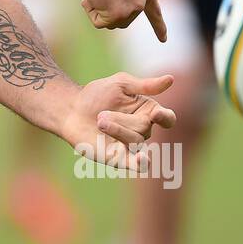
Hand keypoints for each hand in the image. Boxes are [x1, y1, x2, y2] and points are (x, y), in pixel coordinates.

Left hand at [52, 72, 176, 169]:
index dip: (165, 118)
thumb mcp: (120, 84)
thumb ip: (145, 85)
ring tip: (99, 122)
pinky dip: (141, 163)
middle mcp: (143, 130)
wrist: (71, 111)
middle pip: (145, 128)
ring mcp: (132, 146)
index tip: (156, 114)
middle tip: (101, 114)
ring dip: (116, 130)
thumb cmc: (96, 95)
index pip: (167, 118)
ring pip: (136, 142)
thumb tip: (171, 79)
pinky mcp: (120, 158)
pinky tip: (143, 159)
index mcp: (148, 112)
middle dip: (121, 119)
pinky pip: (136, 164)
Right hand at [75, 0, 166, 39]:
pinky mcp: (118, 16)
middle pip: (124, 18)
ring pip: (111, 22)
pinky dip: (90, 13)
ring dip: (99, 10)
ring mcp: (132, 9)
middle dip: (109, 10)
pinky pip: (99, 23)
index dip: (158, 26)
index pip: (154, 11)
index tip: (164, 39)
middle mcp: (143, 0)